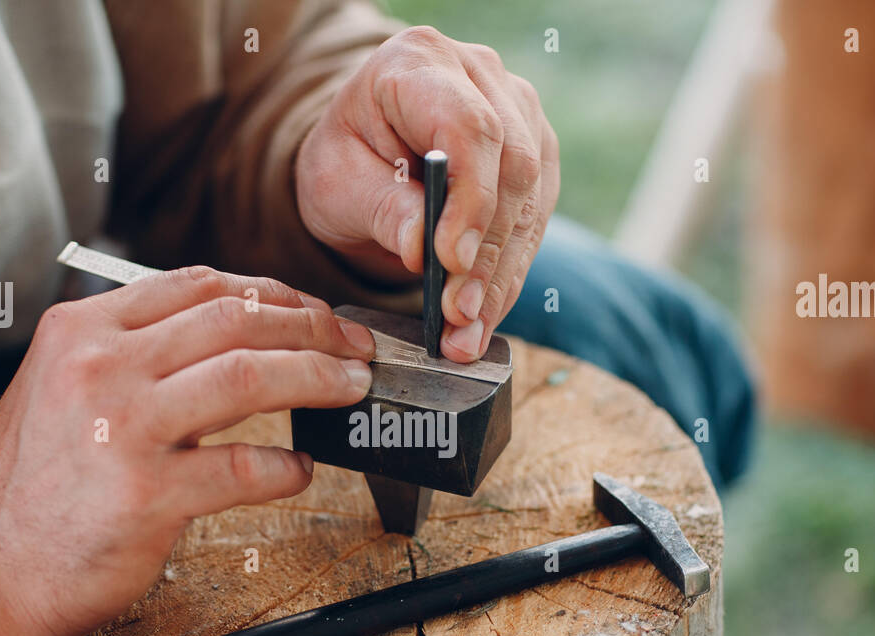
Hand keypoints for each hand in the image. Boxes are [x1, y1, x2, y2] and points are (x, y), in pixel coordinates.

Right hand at [0, 268, 374, 635]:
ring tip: (350, 387)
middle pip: (236, 319)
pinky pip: (244, 468)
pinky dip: (285, 468)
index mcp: (80, 332)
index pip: (197, 284)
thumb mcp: (58, 390)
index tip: (312, 310)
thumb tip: (230, 334)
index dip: (272, 291)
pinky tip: (299, 470)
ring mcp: (123, 428)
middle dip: (312, 327)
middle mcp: (99, 367)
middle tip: (353, 345)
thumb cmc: (27, 492)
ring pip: (251, 376)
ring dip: (318, 378)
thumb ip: (130, 353)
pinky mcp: (146, 495)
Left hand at [295, 25, 559, 362]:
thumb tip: (422, 250)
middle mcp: (482, 76)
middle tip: (458, 315)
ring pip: (531, 202)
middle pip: (511, 167)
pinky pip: (534, 223)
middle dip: (486, 254)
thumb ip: (382, 208)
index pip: (469, 127)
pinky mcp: (536, 156)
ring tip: (467, 332)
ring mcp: (519, 114)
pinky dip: (508, 277)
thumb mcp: (338, 182)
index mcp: (421, 62)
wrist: (364, 155)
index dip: (470, 199)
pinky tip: (483, 319)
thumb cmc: (345, 158)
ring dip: (501, 277)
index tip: (451, 261)